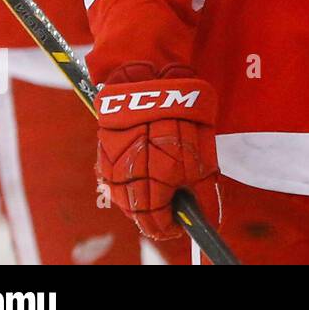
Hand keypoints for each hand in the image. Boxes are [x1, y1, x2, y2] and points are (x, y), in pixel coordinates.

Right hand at [96, 63, 219, 240]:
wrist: (150, 83)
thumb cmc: (183, 119)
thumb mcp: (204, 159)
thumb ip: (204, 195)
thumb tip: (206, 220)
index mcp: (155, 184)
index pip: (158, 224)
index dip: (173, 226)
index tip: (182, 223)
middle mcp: (129, 182)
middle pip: (140, 215)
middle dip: (158, 214)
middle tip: (175, 206)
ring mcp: (112, 170)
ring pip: (125, 200)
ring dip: (142, 199)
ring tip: (160, 186)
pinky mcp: (103, 157)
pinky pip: (114, 181)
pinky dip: (129, 182)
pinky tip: (143, 171)